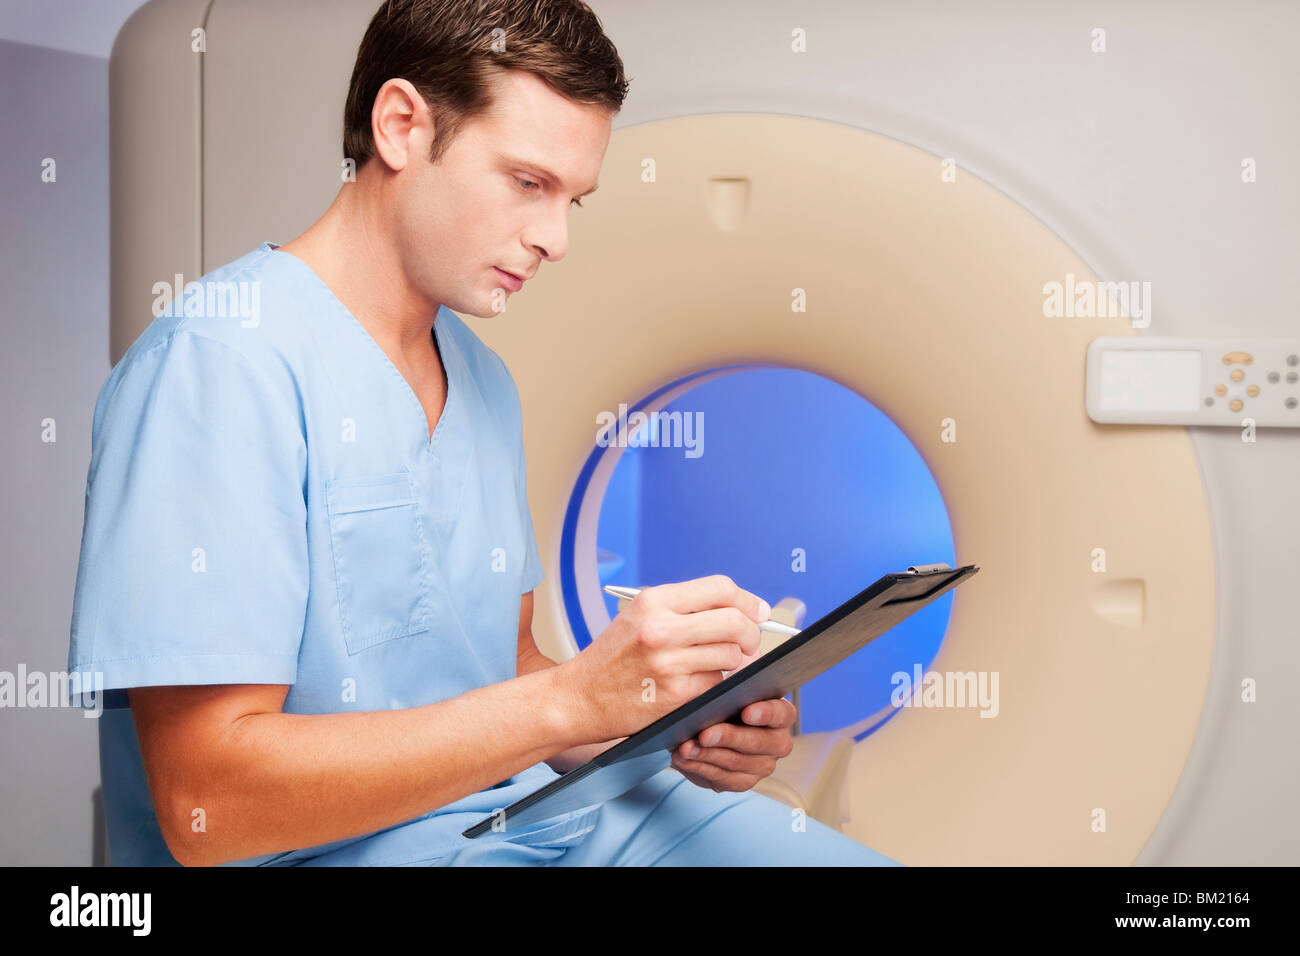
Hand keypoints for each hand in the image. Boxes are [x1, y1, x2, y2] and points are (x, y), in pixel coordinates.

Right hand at [560, 575, 767, 742]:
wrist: (579, 698)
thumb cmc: (613, 658)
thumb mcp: (639, 617)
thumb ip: (685, 609)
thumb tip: (741, 610)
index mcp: (654, 601)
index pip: (720, 588)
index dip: (747, 600)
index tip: (757, 611)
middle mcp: (661, 628)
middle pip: (734, 621)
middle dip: (751, 633)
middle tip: (750, 643)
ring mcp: (668, 664)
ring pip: (731, 656)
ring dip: (733, 663)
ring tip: (716, 665)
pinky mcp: (675, 696)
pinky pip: (717, 684)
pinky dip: (717, 685)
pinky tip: (699, 684)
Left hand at [670, 697, 795, 792]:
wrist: (711, 721)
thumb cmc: (723, 697)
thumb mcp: (727, 686)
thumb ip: (728, 687)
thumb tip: (714, 689)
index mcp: (781, 714)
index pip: (781, 713)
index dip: (765, 713)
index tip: (746, 712)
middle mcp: (778, 742)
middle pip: (758, 743)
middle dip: (729, 738)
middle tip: (704, 734)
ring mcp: (763, 765)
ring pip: (737, 763)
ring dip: (708, 755)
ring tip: (685, 747)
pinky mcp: (744, 781)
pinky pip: (723, 779)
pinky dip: (700, 768)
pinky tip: (683, 758)